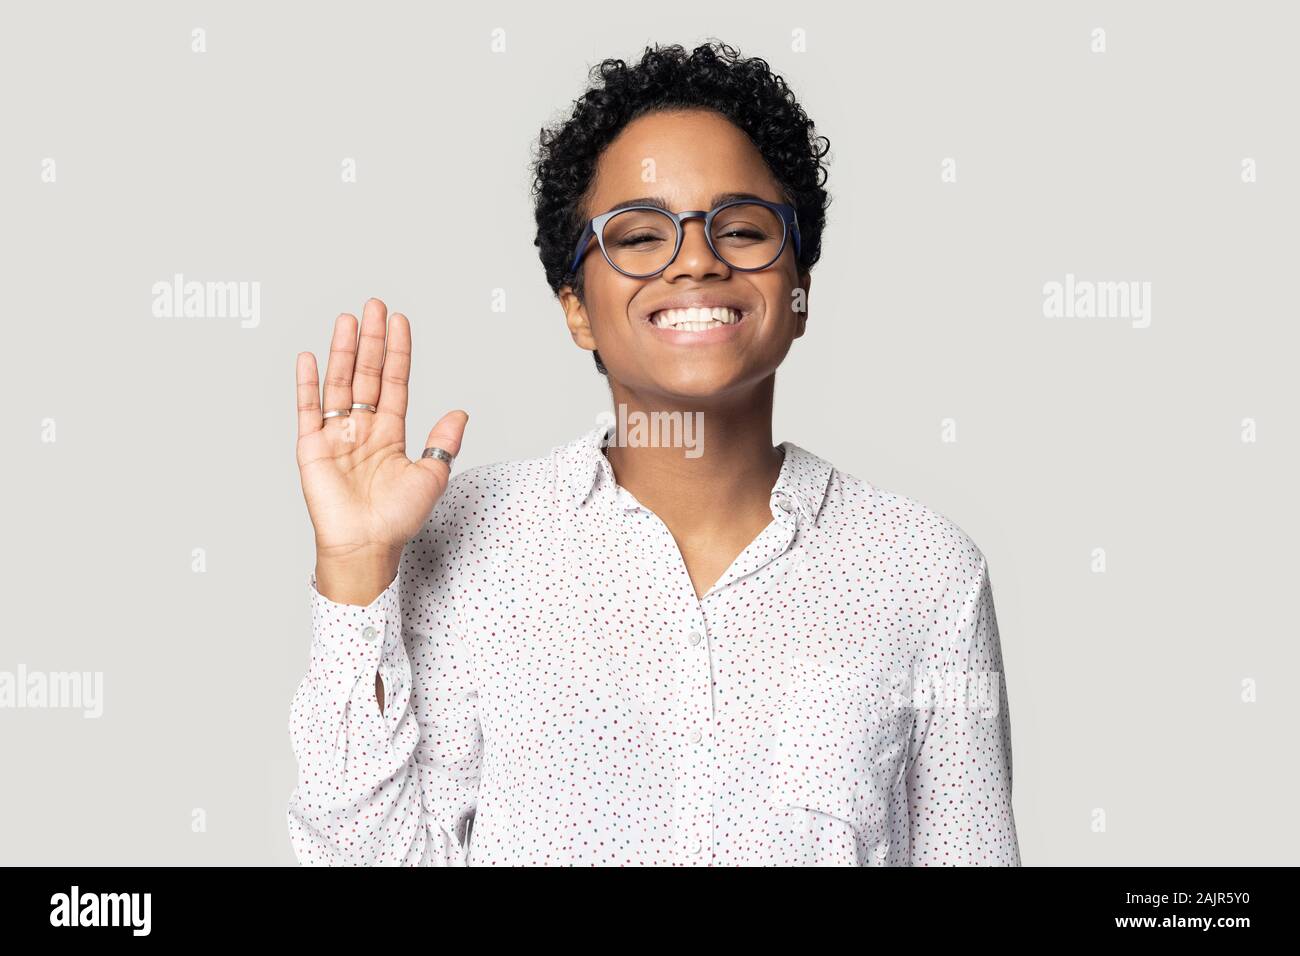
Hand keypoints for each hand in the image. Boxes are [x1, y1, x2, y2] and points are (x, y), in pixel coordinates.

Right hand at [295, 298, 467, 603]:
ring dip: (344, 351)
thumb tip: (461, 412)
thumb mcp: (432, 476)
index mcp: (390, 433)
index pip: (395, 382)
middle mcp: (363, 429)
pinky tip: (310, 356)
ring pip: (340, 383)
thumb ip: (444, 442)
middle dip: (372, 340)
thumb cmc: (398, 519)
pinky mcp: (311, 447)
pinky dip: (308, 383)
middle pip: (367, 374)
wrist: (367, 546)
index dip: (398, 352)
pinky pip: (307, 409)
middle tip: (375, 305)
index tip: (400, 322)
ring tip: (348, 319)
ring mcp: (336, 436)